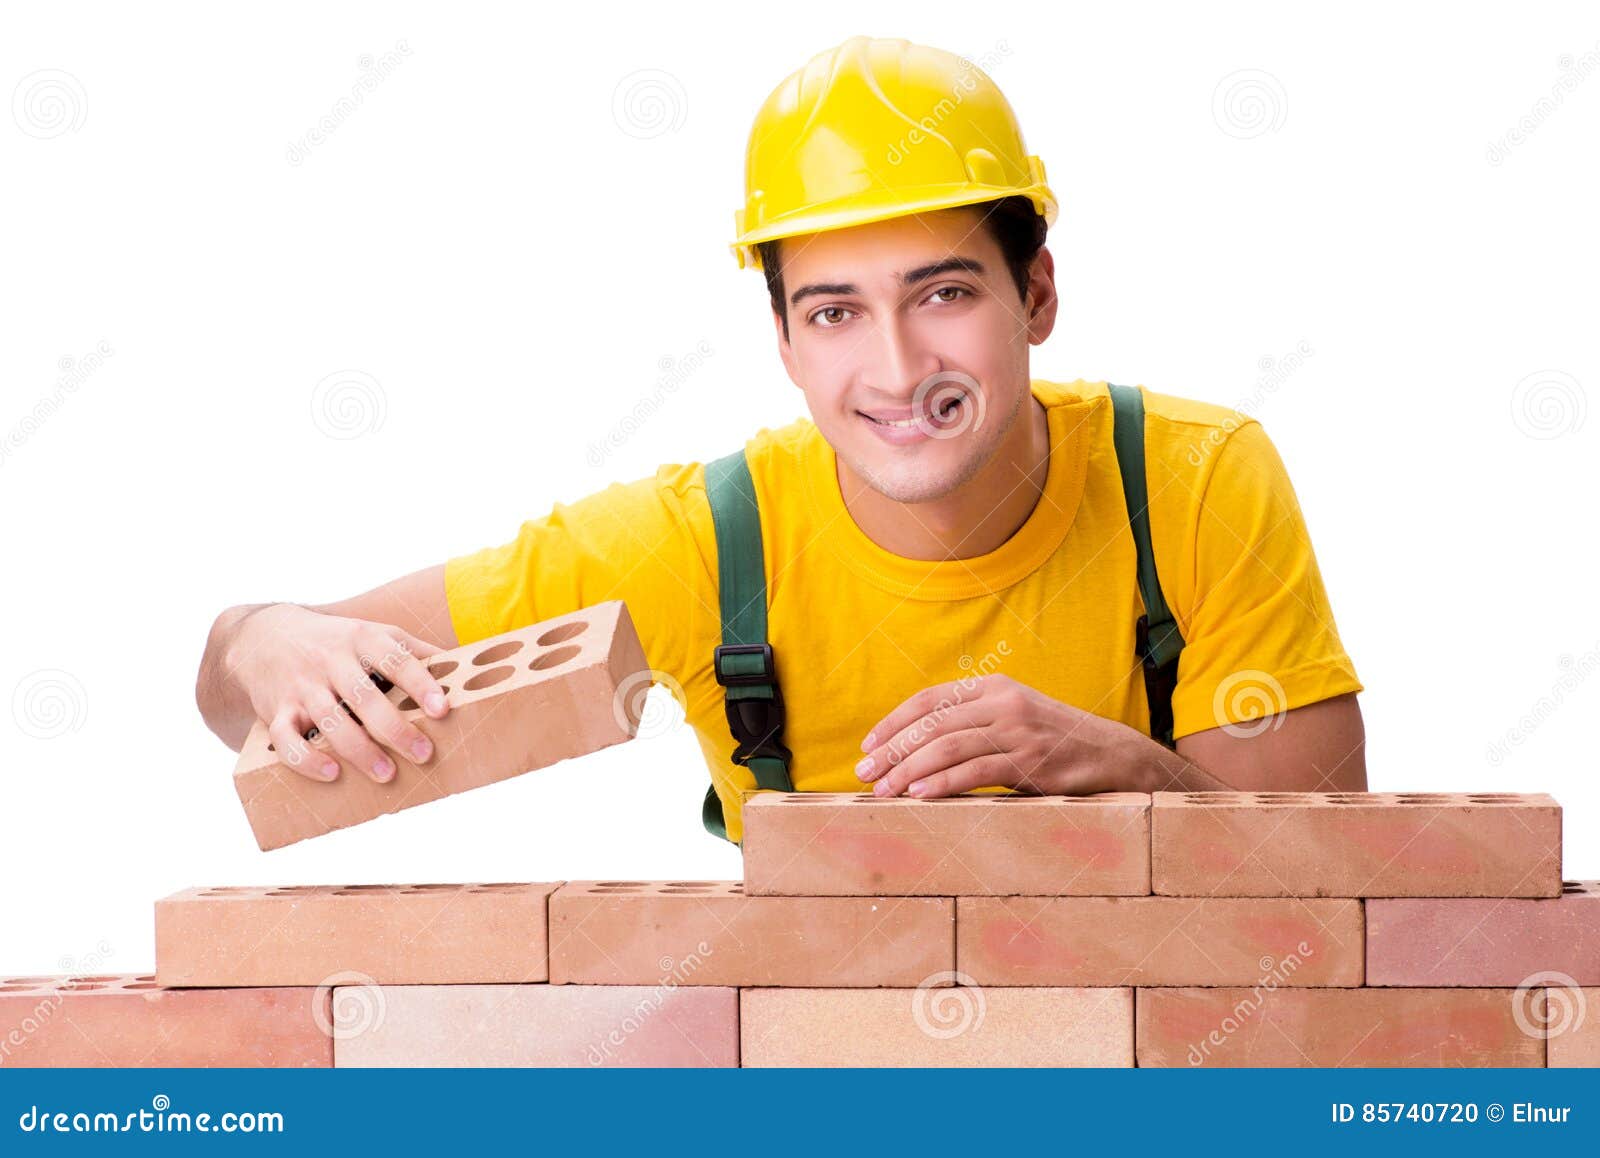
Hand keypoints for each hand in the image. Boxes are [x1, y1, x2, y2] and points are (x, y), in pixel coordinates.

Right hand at [225, 604, 450, 783]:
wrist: (263, 636)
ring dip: (359, 750)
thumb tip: (464, 664)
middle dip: (394, 728)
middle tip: (423, 754)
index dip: (420, 684)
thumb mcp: (374, 633)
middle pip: (363, 695)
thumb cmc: (336, 641)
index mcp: (362, 639)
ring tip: (386, 774)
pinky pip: (285, 738)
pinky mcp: (277, 710)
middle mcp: (331, 660)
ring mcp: (302, 686)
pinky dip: (306, 759)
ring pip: (329, 719)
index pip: (395, 659)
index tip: (443, 709)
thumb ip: (414, 650)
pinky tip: (331, 773)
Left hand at [854, 673, 1144, 797]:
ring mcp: (1017, 731)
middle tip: (864, 774)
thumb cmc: (1055, 743)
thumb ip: (974, 724)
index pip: (930, 700)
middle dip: (893, 750)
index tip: (868, 745)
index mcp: (994, 687)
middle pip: (932, 725)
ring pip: (948, 747)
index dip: (894, 722)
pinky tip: (919, 795)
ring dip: (909, 770)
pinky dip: (943, 784)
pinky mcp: (1030, 762)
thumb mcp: (1013, 719)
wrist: (1113, 755)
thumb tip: (917, 749)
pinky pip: (976, 771)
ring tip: (884, 791)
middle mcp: (1003, 703)